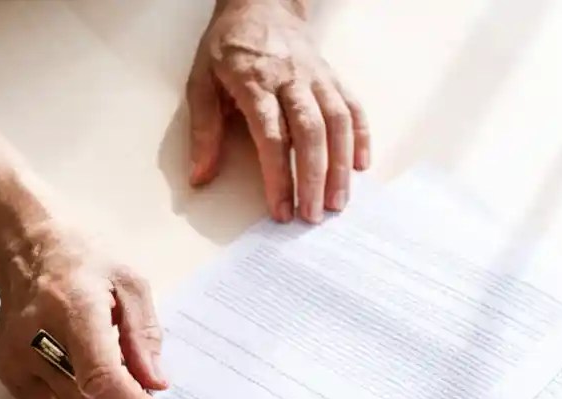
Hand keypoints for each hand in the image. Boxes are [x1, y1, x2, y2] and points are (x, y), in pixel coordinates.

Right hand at [0, 223, 171, 398]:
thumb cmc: (85, 265)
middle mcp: (36, 338)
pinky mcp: (5, 372)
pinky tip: (87, 385)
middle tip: (143, 396)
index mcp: (74, 310)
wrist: (27, 252)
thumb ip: (145, 335)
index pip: (101, 377)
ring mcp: (15, 359)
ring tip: (117, 390)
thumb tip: (155, 384)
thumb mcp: (130, 284)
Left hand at [186, 0, 370, 223]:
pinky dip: (361, 137)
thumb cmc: (228, 46)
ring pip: (337, 122)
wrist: (260, 3)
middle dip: (314, 177)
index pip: (271, 136)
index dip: (278, 176)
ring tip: (338, 202)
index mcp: (255, 82)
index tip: (280, 209)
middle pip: (310, 132)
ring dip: (341, 165)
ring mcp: (316, 77)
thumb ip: (203, 130)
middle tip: (313, 215)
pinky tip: (361, 166)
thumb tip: (201, 175)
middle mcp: (291, 79)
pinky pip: (352, 107)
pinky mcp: (332, 76)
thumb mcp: (201, 81)